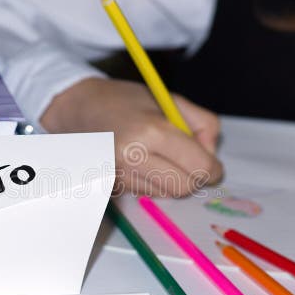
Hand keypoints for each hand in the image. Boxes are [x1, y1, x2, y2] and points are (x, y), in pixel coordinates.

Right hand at [41, 77, 222, 196]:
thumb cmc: (126, 100)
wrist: (79, 109)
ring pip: (166, 194)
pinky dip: (154, 182)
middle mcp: (133, 157)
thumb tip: (212, 154)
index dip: (213, 169)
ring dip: (173, 180)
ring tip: (160, 155)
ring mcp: (120, 174)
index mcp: (152, 131)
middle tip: (192, 163)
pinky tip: (142, 162)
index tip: (214, 166)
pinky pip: (147, 193)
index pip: (198, 166)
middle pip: (184, 187)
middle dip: (195, 178)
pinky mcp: (111, 185)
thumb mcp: (171, 100)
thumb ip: (203, 124)